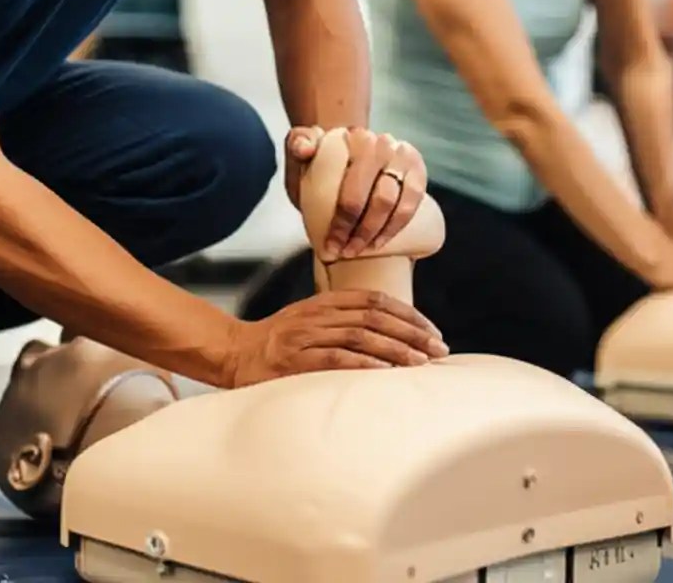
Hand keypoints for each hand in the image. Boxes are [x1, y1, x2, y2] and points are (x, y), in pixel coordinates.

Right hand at [222, 290, 448, 387]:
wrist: (235, 353)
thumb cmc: (279, 343)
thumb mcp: (312, 321)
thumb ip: (344, 321)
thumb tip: (393, 335)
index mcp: (325, 302)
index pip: (375, 300)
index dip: (408, 314)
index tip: (432, 331)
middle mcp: (317, 315)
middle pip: (374, 317)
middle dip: (411, 332)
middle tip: (438, 349)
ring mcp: (304, 337)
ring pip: (359, 336)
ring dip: (394, 349)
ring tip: (420, 362)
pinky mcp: (294, 361)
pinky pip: (334, 359)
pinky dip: (363, 364)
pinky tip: (385, 372)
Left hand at [285, 126, 427, 260]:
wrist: (342, 159)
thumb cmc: (318, 161)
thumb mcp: (302, 151)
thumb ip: (297, 143)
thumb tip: (305, 149)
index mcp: (356, 138)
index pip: (353, 187)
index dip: (342, 221)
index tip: (329, 246)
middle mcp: (384, 144)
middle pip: (379, 199)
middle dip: (360, 232)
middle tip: (343, 252)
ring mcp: (404, 158)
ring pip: (395, 204)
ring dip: (377, 233)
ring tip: (357, 251)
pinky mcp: (417, 173)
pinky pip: (411, 206)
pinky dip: (395, 228)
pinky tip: (378, 243)